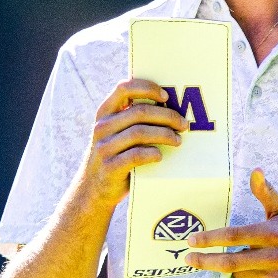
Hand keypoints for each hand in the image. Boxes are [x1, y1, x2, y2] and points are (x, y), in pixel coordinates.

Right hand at [77, 79, 187, 211]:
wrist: (94, 189)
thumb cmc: (115, 155)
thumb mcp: (115, 132)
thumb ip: (131, 118)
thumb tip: (169, 105)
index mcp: (105, 113)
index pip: (124, 88)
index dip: (147, 88)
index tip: (166, 96)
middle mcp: (102, 127)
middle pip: (139, 112)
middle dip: (167, 116)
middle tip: (184, 124)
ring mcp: (104, 147)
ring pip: (139, 132)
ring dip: (164, 135)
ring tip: (178, 140)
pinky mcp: (110, 166)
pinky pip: (136, 155)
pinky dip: (152, 153)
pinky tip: (160, 155)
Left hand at [184, 169, 277, 277]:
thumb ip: (265, 191)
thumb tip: (255, 170)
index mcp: (273, 233)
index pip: (236, 236)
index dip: (211, 239)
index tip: (192, 240)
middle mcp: (275, 256)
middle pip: (232, 262)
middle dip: (206, 261)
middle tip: (188, 259)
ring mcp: (277, 277)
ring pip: (238, 276)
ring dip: (230, 270)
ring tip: (235, 261)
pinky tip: (247, 274)